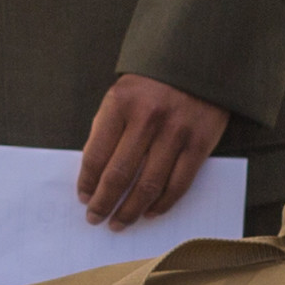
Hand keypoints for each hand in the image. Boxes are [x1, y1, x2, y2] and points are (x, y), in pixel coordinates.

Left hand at [77, 74, 229, 230]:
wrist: (199, 61)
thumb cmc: (153, 82)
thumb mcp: (122, 94)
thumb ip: (108, 128)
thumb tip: (94, 174)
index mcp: (121, 103)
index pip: (96, 154)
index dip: (87, 182)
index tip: (83, 198)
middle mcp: (148, 118)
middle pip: (119, 174)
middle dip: (104, 202)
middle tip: (96, 218)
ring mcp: (176, 131)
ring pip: (148, 184)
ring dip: (131, 210)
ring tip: (120, 222)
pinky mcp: (200, 142)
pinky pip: (179, 183)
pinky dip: (163, 203)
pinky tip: (150, 212)